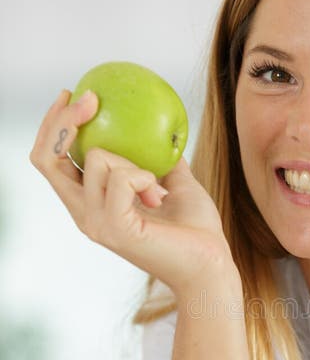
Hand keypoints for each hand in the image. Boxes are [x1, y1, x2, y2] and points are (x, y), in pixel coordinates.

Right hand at [30, 90, 239, 296]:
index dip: (51, 126)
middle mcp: (84, 214)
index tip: (74, 95)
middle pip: (47, 158)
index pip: (50, 161)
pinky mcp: (115, 228)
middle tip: (90, 99)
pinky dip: (143, 176)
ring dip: (132, 161)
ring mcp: (96, 223)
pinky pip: (121, 178)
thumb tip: (161, 126)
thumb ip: (160, 159)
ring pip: (96, 159)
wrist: (211, 265)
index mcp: (91, 203)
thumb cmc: (196, 231)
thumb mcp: (175, 183)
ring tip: (156, 189)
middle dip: (61, 121)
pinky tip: (158, 195)